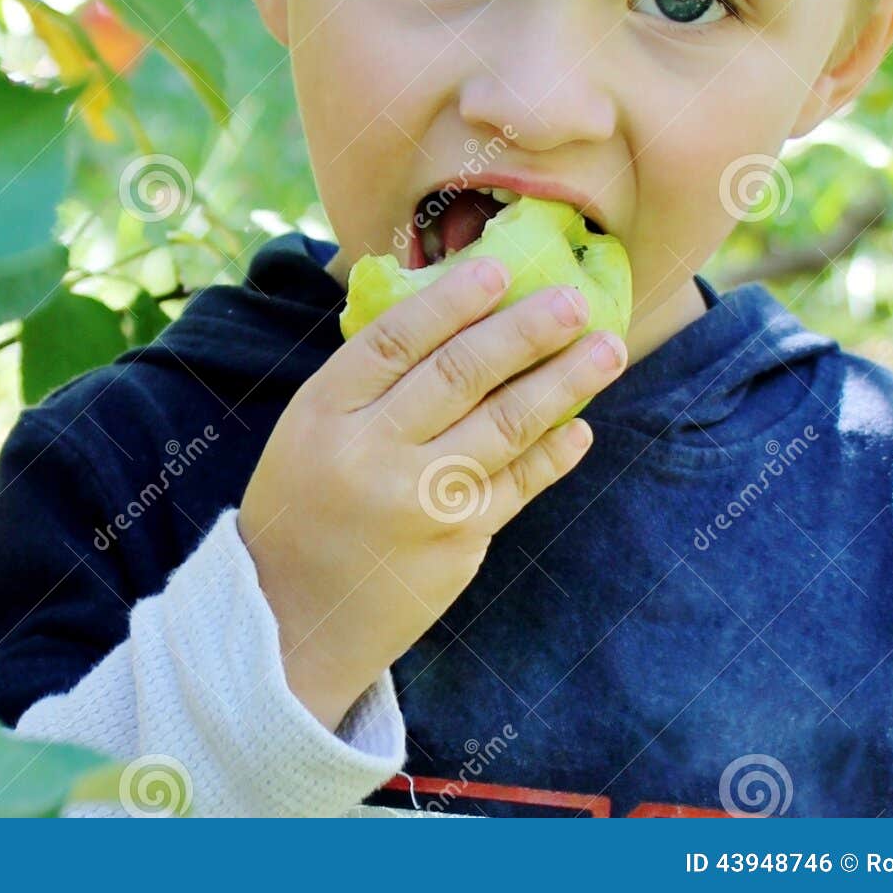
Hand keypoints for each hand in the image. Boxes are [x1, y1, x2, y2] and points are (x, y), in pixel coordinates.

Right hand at [236, 255, 626, 732]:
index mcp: (323, 411)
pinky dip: (553, 452)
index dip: (452, 301)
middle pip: (460, 374)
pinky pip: (518, 486)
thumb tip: (452, 313)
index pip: (396, 339)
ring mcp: (418, 501)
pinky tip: (581, 426)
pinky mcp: (456, 544)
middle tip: (575, 301)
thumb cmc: (302, 507)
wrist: (287, 623)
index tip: (500, 270)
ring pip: (504, 425)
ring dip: (562, 382)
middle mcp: (370, 452)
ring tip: (606, 349)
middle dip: (525, 331)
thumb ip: (367, 383)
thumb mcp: (308, 432)